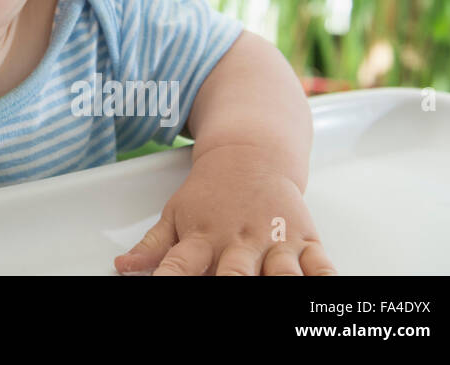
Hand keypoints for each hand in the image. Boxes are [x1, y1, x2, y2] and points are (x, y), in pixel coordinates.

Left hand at [114, 144, 336, 275]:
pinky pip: (321, 264)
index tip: (166, 288)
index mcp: (203, 237)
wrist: (251, 152)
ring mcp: (274, 240)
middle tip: (228, 294)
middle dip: (232, 287)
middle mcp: (239, 241)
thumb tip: (122, 268)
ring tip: (279, 297)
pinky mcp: (305, 238)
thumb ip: (153, 246)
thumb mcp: (176, 213)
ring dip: (279, 284)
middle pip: (235, 274)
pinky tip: (327, 288)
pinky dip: (325, 278)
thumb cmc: (211, 191)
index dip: (172, 280)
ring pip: (281, 273)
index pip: (181, 266)